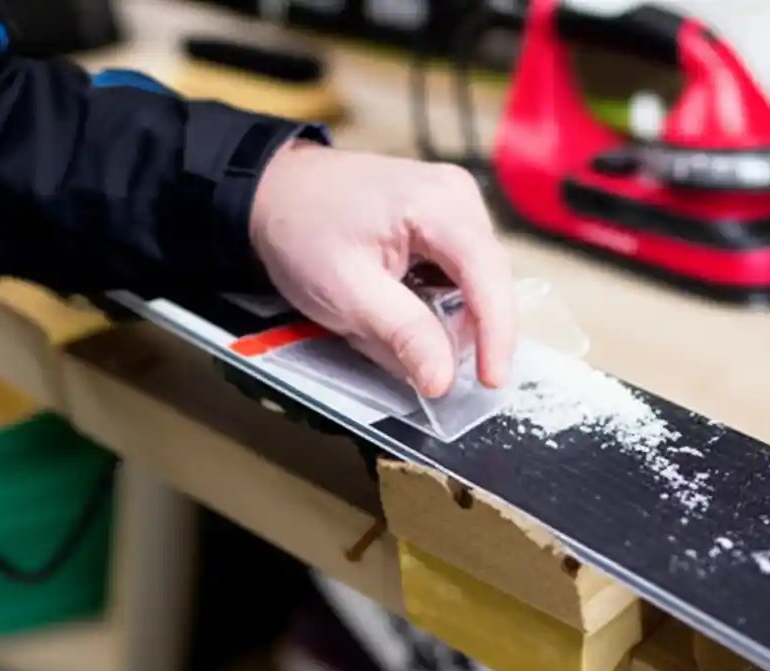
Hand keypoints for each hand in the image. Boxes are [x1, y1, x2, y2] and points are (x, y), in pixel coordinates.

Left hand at [249, 141, 515, 397]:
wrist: (274, 189)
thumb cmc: (302, 232)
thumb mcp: (345, 291)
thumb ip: (402, 333)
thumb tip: (444, 381)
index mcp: (440, 203)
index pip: (487, 276)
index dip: (496, 334)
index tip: (491, 383)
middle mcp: (459, 196)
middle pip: (488, 279)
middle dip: (468, 330)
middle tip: (433, 370)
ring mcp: (456, 203)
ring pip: (476, 280)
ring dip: (451, 318)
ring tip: (402, 332)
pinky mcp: (446, 216)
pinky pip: (460, 271)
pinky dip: (441, 301)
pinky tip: (406, 310)